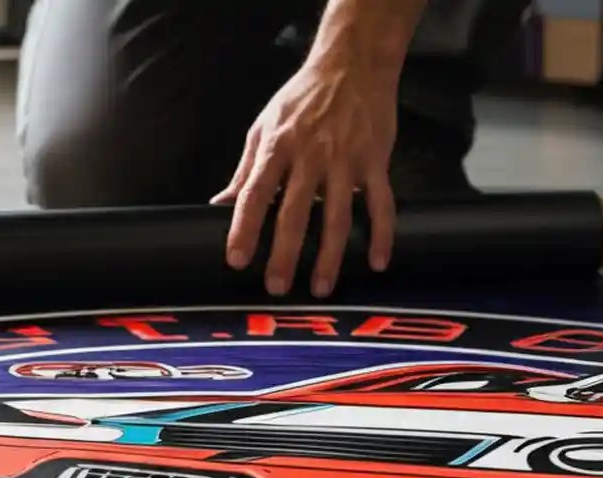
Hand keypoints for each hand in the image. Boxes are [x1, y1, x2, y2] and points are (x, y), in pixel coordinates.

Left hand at [210, 56, 398, 298]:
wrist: (353, 63)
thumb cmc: (303, 97)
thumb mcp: (263, 126)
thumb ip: (245, 169)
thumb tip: (220, 204)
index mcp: (277, 147)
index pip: (255, 194)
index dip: (243, 229)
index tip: (237, 259)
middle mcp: (310, 156)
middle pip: (295, 214)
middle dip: (285, 254)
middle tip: (276, 287)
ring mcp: (346, 160)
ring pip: (337, 216)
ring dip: (330, 256)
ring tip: (321, 287)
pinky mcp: (375, 161)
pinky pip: (380, 203)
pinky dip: (382, 234)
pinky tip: (377, 261)